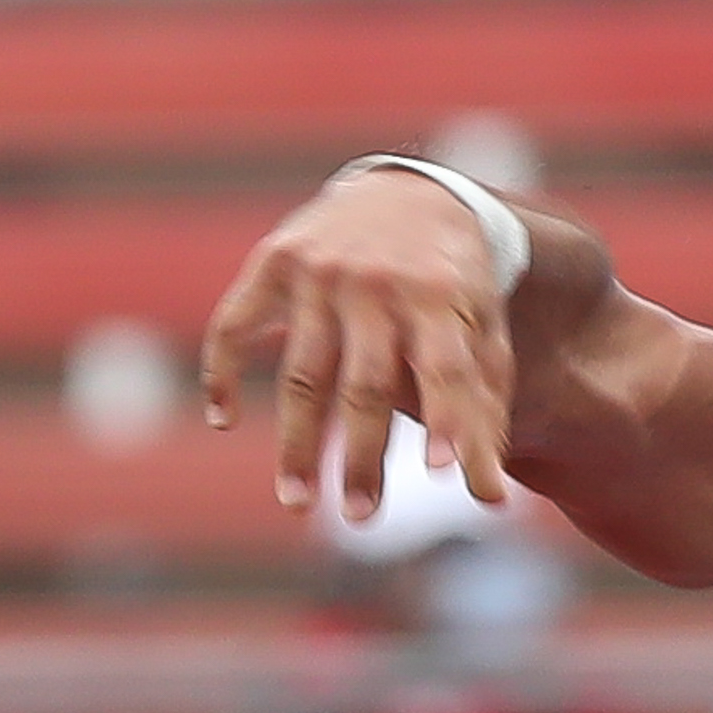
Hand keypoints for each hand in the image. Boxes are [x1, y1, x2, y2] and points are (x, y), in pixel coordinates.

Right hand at [198, 166, 518, 513]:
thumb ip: (486, 410)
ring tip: (298, 503)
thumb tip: (489, 502)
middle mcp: (378, 282)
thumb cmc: (457, 285)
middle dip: (365, 457)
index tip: (443, 476)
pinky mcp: (273, 262)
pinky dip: (223, 372)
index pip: (445, 368)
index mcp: (442, 295)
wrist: (411, 192)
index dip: (447, 420)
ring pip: (302, 373)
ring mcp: (320, 271)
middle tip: (364, 520)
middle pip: (366, 385)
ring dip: (297, 444)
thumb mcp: (485, 332)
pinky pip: (236, 325)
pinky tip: (223, 419)